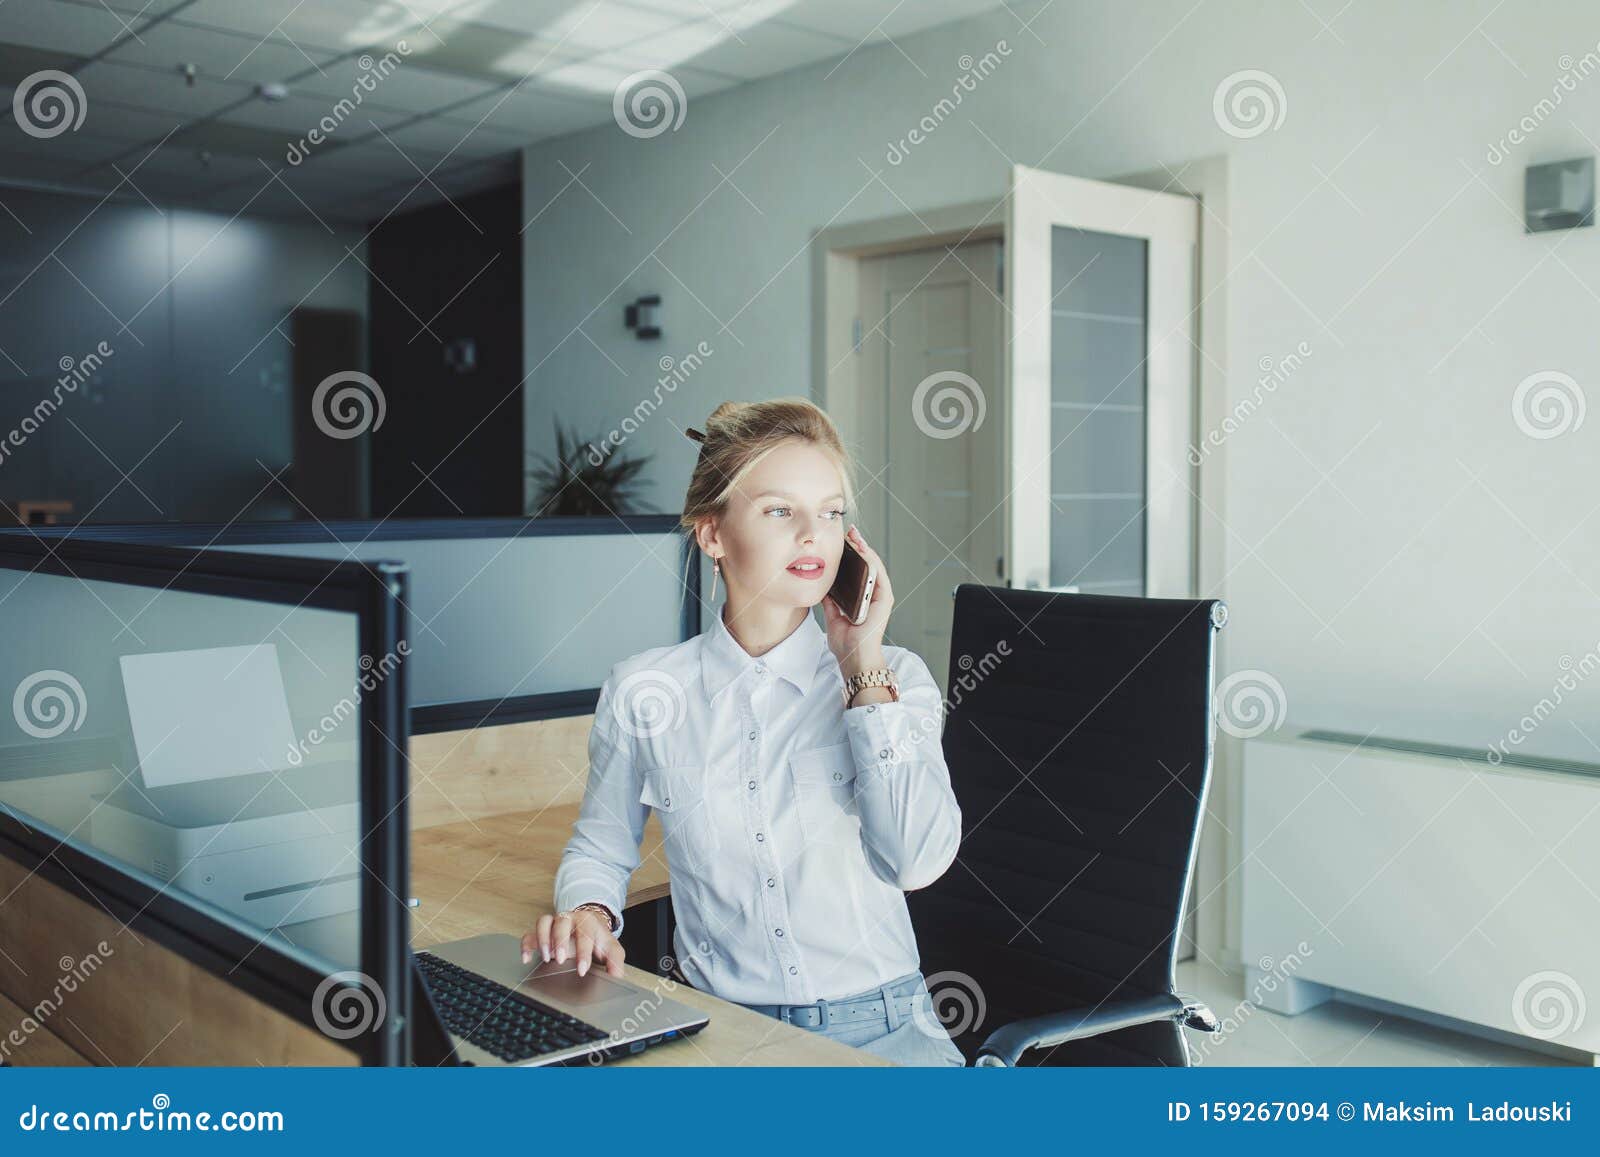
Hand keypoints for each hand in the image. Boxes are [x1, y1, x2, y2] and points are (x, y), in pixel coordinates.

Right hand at [523, 908, 625, 977]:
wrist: (590, 927)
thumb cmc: (598, 940)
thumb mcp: (611, 949)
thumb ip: (616, 962)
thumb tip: (617, 977)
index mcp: (588, 922)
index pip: (585, 934)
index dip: (583, 952)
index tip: (582, 969)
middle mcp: (570, 919)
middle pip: (562, 922)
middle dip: (560, 941)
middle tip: (560, 960)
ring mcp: (554, 923)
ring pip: (543, 922)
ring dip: (542, 939)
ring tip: (545, 957)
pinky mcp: (542, 931)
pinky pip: (529, 933)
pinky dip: (526, 945)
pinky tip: (526, 958)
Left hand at [822, 524, 892, 675]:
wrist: (853, 658)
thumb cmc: (845, 643)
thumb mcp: (833, 616)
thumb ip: (831, 601)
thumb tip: (823, 587)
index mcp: (863, 599)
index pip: (859, 572)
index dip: (852, 555)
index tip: (842, 542)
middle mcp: (875, 596)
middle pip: (867, 566)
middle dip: (859, 547)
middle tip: (848, 532)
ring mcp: (882, 597)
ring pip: (874, 566)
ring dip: (865, 549)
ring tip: (854, 536)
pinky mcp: (885, 599)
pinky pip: (878, 574)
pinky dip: (870, 560)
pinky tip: (862, 549)